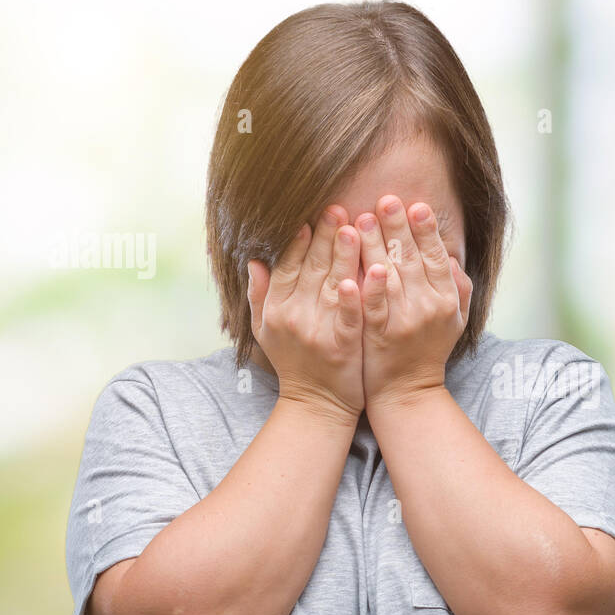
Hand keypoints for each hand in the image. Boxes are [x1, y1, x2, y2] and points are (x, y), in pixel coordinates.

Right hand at [247, 204, 364, 421]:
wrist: (316, 406)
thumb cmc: (295, 363)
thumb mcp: (266, 330)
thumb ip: (259, 294)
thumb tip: (253, 259)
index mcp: (278, 309)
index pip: (287, 266)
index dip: (298, 241)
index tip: (309, 217)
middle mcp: (295, 317)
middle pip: (312, 268)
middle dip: (325, 236)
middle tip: (338, 208)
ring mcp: (319, 332)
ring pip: (331, 285)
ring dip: (343, 255)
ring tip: (353, 227)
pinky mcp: (343, 347)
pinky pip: (349, 317)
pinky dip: (353, 297)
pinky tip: (361, 277)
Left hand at [356, 195, 471, 409]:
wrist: (406, 392)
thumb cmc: (428, 351)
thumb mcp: (455, 320)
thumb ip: (458, 288)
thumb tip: (453, 258)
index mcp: (446, 300)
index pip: (436, 257)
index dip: (426, 230)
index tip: (416, 205)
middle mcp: (428, 308)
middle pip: (411, 259)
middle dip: (397, 227)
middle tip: (385, 199)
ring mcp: (404, 322)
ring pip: (390, 276)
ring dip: (375, 246)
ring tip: (361, 219)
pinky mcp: (380, 335)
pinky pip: (374, 306)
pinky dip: (371, 287)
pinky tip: (365, 267)